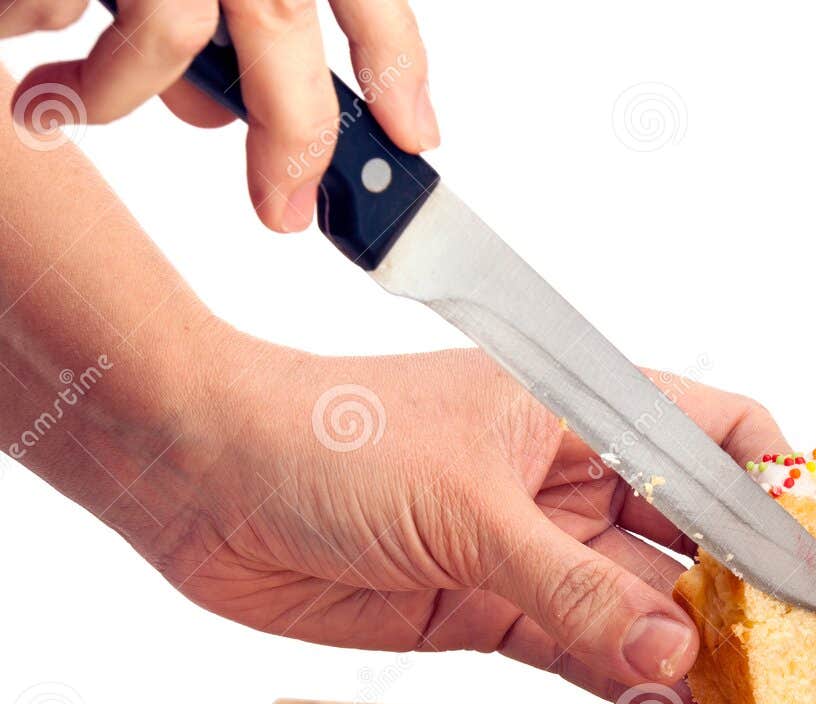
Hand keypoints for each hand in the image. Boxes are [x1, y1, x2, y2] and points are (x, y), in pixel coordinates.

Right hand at [2, 0, 437, 231]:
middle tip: (283, 212)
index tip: (416, 134)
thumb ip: (233, 9)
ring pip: (171, 28)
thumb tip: (222, 108)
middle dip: (292, 137)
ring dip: (123, 92)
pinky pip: (60, 8)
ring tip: (71, 103)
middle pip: (280, 22)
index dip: (396, 62)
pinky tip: (26, 45)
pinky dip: (38, 27)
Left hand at [122, 331, 787, 703]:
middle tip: (799, 655)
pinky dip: (627, 682)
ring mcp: (536, 548)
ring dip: (690, 652)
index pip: (717, 436)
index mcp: (583, 411)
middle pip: (690, 536)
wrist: (205, 483)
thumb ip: (575, 588)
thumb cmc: (331, 439)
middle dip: (742, 592)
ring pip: (640, 605)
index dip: (778, 488)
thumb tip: (675, 653)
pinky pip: (582, 649)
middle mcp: (573, 478)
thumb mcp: (469, 509)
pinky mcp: (493, 608)